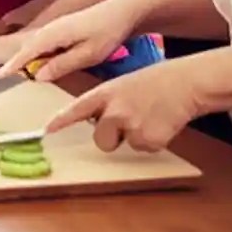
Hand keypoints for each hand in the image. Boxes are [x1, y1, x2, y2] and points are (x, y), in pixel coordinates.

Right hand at [0, 0, 144, 81]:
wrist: (123, 11)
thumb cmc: (108, 33)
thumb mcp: (88, 54)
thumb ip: (62, 65)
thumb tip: (37, 76)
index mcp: (51, 35)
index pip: (24, 54)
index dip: (9, 68)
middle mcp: (47, 30)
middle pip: (25, 51)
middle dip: (12, 66)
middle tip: (0, 85)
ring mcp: (53, 30)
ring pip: (33, 49)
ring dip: (25, 63)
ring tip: (14, 80)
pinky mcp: (60, 32)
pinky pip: (42, 47)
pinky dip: (36, 58)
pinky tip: (39, 69)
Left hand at [47, 60, 200, 152]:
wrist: (184, 83)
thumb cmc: (154, 83)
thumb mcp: (121, 86)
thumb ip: (105, 103)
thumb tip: (97, 122)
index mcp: (104, 94)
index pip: (76, 109)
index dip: (60, 121)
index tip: (46, 130)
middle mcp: (114, 110)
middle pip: (100, 139)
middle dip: (112, 136)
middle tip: (131, 119)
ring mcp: (130, 125)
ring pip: (124, 145)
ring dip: (134, 137)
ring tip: (148, 116)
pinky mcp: (149, 139)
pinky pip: (144, 148)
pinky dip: (153, 140)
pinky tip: (161, 123)